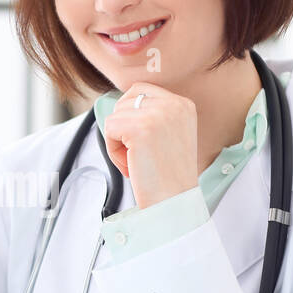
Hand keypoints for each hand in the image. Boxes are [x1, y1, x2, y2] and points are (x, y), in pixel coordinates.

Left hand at [101, 82, 198, 208]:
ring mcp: (157, 114)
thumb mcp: (170, 134)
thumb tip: (123, 103)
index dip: (130, 114)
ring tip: (138, 161)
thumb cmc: (168, 176)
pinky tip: (132, 166)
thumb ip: (153, 115)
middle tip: (140, 154)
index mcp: (183, 104)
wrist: (174, 202)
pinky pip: (109, 129)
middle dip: (124, 128)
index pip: (140, 90)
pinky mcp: (138, 128)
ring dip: (118, 142)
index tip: (141, 141)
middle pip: (125, 101)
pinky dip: (113, 151)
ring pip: (115, 116)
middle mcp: (173, 104)